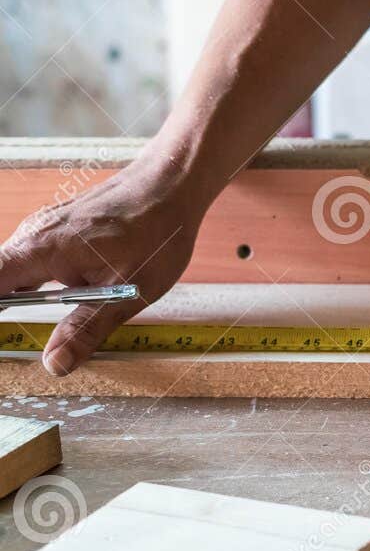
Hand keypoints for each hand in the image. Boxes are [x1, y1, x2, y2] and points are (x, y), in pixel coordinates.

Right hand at [0, 164, 200, 374]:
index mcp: (38, 251)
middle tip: (22, 341)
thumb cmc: (155, 235)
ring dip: (23, 297)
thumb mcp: (127, 293)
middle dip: (7, 311)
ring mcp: (43, 229)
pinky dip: (40, 281)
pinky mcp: (57, 228)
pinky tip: (68, 293)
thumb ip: (85, 329)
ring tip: (70, 310)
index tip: (7, 338)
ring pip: (16, 271)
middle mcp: (31, 236)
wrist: (171, 186)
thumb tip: (54, 364)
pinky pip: (34, 259)